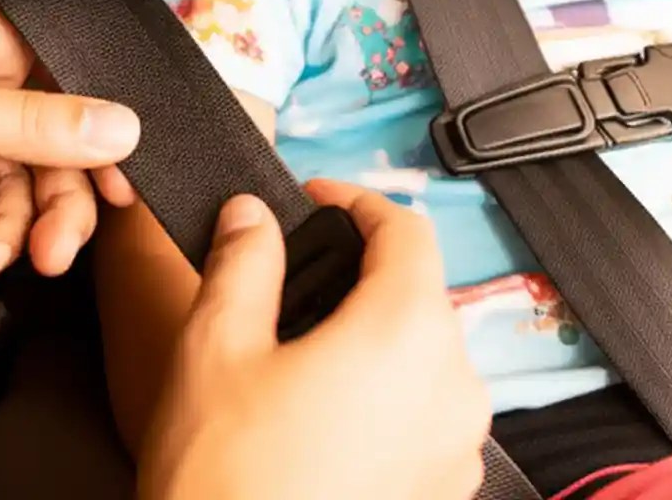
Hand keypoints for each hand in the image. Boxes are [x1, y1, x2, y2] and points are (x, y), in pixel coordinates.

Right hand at [138, 180, 488, 499]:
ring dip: (376, 335)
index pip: (407, 228)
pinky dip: (389, 393)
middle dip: (362, 273)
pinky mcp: (444, 490)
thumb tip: (253, 216)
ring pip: (427, 355)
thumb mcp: (215, 346)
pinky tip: (326, 416)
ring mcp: (456, 447)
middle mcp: (452, 387)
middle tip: (295, 279)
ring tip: (304, 354)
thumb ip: (244, 261)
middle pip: (421, 293)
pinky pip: (428, 413)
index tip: (318, 201)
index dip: (358, 201)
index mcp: (404, 333)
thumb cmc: (225, 476)